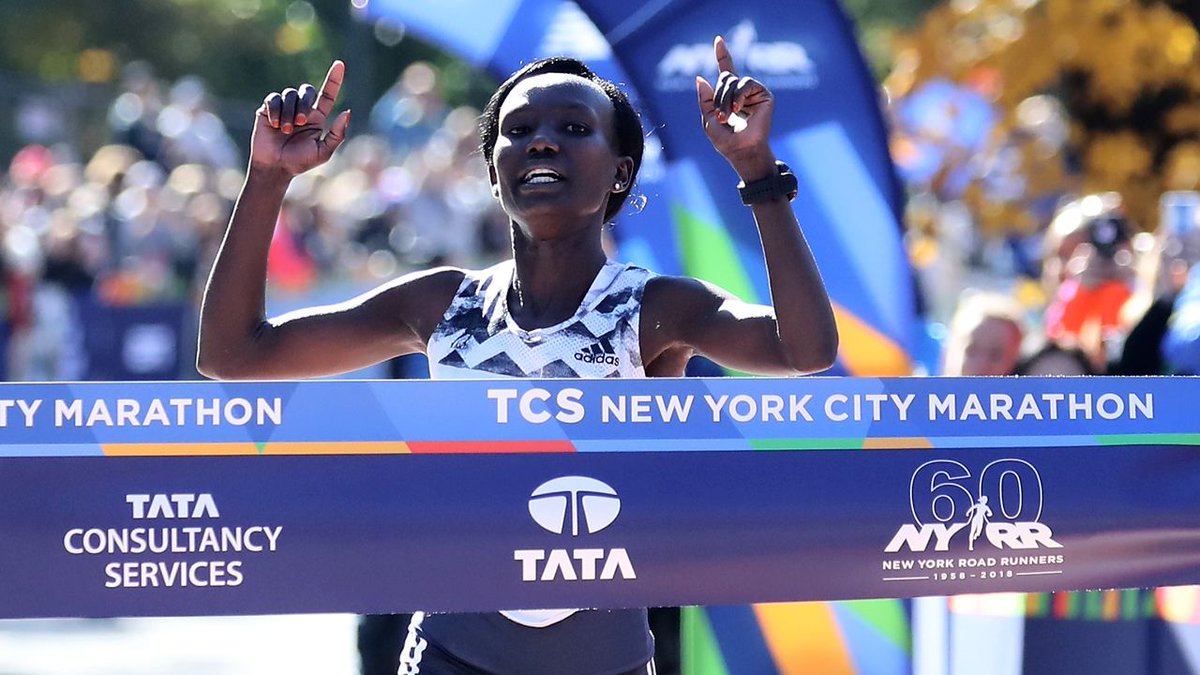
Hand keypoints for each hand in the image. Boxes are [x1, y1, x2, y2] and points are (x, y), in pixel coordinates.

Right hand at [250, 60, 350, 176]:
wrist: (275, 167)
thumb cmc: (300, 162)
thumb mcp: (323, 152)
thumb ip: (337, 134)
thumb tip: (347, 111)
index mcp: (317, 118)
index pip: (327, 95)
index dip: (334, 79)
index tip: (340, 64)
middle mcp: (301, 110)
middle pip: (307, 90)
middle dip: (305, 103)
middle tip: (300, 122)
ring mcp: (284, 108)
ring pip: (289, 94)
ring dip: (289, 112)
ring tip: (285, 130)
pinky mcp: (267, 109)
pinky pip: (273, 99)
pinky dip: (275, 111)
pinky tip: (274, 125)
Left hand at [695, 36, 775, 177]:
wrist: (741, 151)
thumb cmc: (725, 140)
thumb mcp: (708, 118)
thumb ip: (705, 99)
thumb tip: (700, 77)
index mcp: (730, 96)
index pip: (726, 70)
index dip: (722, 55)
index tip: (719, 39)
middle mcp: (743, 92)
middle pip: (725, 77)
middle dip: (718, 96)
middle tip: (720, 117)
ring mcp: (755, 93)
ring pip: (734, 80)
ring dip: (726, 98)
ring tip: (727, 116)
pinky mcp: (765, 96)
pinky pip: (747, 83)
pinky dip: (738, 96)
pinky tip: (738, 110)